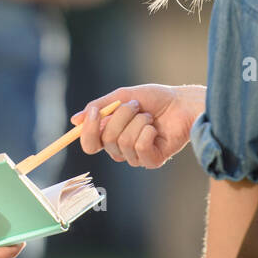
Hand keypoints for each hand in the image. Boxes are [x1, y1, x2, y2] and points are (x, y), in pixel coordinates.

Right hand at [72, 84, 205, 167]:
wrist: (182, 102)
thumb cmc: (154, 98)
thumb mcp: (122, 96)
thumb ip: (99, 107)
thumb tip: (75, 120)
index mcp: (110, 134)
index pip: (89, 144)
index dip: (88, 130)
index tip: (95, 112)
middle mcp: (120, 148)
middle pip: (106, 140)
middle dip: (121, 117)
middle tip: (136, 106)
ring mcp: (136, 156)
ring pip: (124, 142)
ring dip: (138, 122)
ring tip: (149, 116)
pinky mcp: (152, 161)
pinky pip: (140, 148)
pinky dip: (147, 132)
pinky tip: (156, 128)